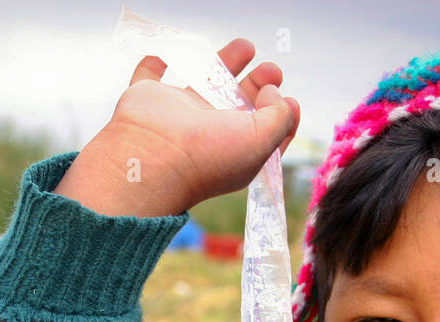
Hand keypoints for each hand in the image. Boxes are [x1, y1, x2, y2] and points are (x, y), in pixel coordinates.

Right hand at [54, 37, 299, 216]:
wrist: (153, 157)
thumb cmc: (207, 156)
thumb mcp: (262, 141)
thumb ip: (279, 116)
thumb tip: (274, 93)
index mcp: (233, 150)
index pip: (262, 132)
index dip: (280, 116)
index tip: (289, 101)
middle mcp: (207, 132)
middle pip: (237, 104)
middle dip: (258, 84)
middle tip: (271, 70)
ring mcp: (177, 114)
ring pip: (202, 84)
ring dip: (224, 63)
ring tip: (246, 46)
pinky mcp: (150, 96)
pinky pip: (150, 73)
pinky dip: (156, 61)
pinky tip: (166, 53)